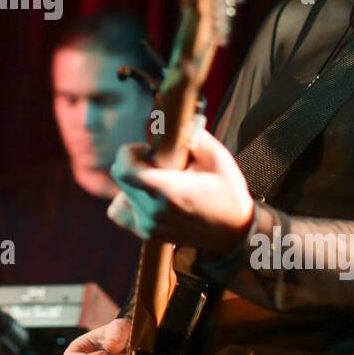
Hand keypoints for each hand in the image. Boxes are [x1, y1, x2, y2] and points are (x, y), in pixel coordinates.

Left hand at [106, 126, 255, 252]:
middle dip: (136, 163)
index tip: (148, 149)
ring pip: (120, 192)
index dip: (130, 152)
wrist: (234, 232)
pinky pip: (119, 211)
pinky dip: (126, 200)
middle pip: (121, 177)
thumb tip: (179, 122)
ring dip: (133, 181)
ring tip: (157, 181)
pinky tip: (145, 196)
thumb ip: (196, 137)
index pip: (124, 169)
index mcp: (170, 191)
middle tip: (159, 162)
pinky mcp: (147, 232)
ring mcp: (148, 224)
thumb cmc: (228, 194)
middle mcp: (154, 210)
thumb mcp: (219, 159)